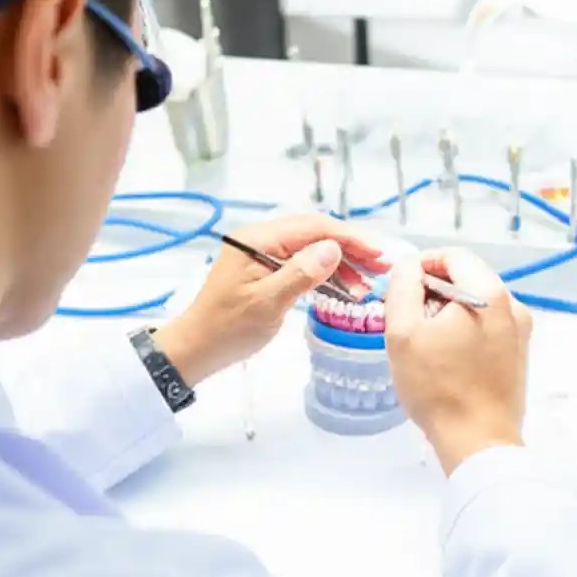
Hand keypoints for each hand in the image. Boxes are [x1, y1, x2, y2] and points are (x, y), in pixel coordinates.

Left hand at [154, 214, 387, 385]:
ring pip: (310, 250)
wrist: (197, 349)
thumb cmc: (228, 329)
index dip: (349, 238)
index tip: (377, 254)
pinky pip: (301, 265)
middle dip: (350, 249)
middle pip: (314, 234)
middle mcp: (261, 240)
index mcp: (258, 239)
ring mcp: (263, 255)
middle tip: (380, 267)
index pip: (313, 228)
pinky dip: (324, 275)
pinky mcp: (265, 271)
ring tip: (366, 283)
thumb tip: (333, 248)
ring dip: (340, 264)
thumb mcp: (267, 303)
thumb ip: (300, 273)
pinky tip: (344, 289)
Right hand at [385, 248, 531, 474]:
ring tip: (426, 338)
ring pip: (478, 300)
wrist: (478, 441)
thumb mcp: (402, 333)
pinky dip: (466, 327)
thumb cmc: (436, 388)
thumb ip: (403, 288)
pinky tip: (448, 354)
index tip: (402, 285)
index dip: (423, 263)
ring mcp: (520, 330)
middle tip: (409, 314)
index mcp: (488, 294)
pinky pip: (488, 324)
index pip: (454, 255)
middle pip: (468, 275)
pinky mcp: (519, 352)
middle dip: (435, 287)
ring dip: (450, 308)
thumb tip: (408, 265)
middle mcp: (512, 305)